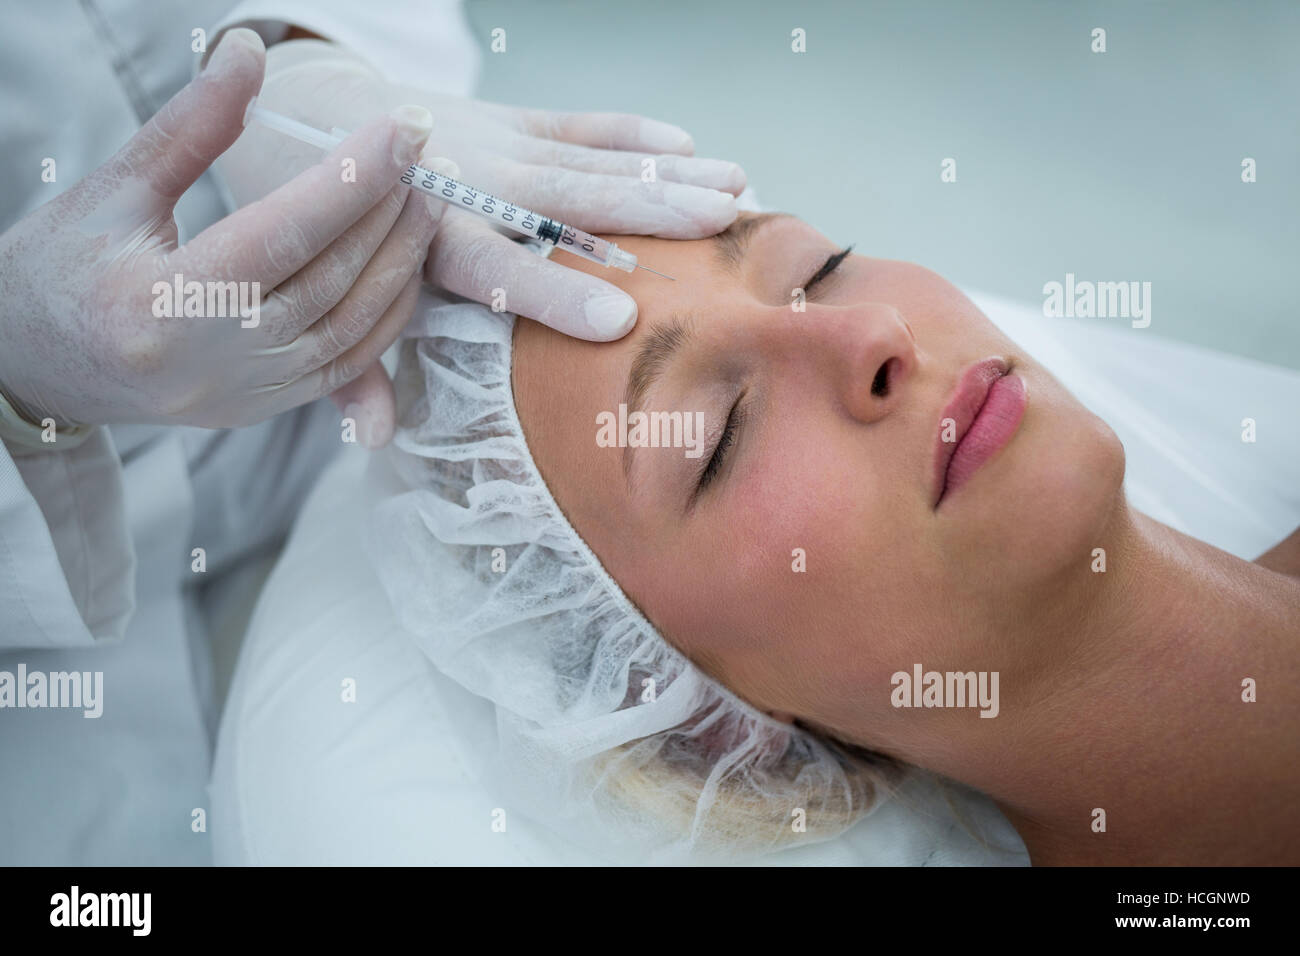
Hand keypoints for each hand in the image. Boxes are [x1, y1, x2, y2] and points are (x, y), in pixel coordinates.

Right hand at [0, 29, 447, 445]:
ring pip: (348, 325)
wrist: (35, 364)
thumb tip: (250, 49)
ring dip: (400, 261)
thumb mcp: (114, 187)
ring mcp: (241, 395)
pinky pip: (346, 363)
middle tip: (426, 155)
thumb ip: (192, 124)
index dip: (353, 178)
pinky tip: (406, 265)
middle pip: (328, 278)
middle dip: (388, 212)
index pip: (282, 233)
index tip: (404, 129)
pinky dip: (385, 314)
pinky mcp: (262, 408)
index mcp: (161, 306)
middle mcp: (208, 362)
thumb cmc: (63, 268)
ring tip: (427, 200)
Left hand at [220, 39, 746, 340]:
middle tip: (723, 228)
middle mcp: (468, 184)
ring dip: (666, 177)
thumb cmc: (324, 226)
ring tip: (739, 187)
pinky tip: (689, 147)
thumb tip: (374, 443)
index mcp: (425, 241)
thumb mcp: (331, 298)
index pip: (498, 272)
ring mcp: (495, 145)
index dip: (556, 296)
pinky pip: (580, 126)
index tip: (620, 320)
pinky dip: (633, 134)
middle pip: (567, 205)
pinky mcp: (510, 120)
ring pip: (590, 163)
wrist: (306, 113)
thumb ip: (358, 370)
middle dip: (649, 216)